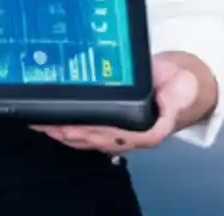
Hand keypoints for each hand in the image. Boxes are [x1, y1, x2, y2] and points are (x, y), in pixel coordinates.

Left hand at [30, 52, 201, 156]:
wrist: (182, 83)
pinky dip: (69, 128)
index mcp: (147, 131)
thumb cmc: (182, 86)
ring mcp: (120, 133)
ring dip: (63, 132)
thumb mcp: (183, 91)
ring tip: (40, 122)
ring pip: (86, 138)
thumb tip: (163, 111)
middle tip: (45, 122)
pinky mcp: (113, 125)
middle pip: (93, 139)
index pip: (114, 136)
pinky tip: (52, 123)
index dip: (91, 133)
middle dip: (68, 131)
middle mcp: (130, 137)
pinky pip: (88, 132)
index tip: (71, 126)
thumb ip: (173, 104)